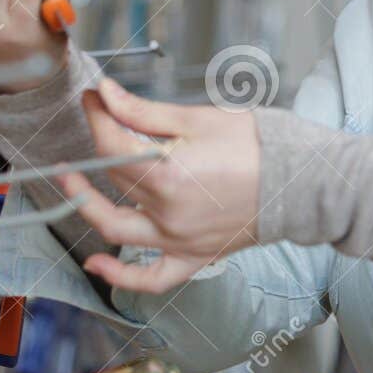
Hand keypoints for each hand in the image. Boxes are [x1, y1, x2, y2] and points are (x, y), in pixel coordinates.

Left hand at [60, 77, 260, 294]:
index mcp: (168, 175)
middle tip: (95, 120)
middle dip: (99, 145)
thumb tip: (105, 94)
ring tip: (71, 184)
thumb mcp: (198, 119)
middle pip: (115, 179)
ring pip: (117, 229)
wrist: (301, 180)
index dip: (97, 116)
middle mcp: (167, 214)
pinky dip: (121, 276)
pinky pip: (151, 278)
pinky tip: (98, 265)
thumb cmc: (258, 145)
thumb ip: (144, 112)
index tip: (95, 97)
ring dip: (87, 207)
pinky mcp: (193, 256)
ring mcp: (179, 240)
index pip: (112, 146)